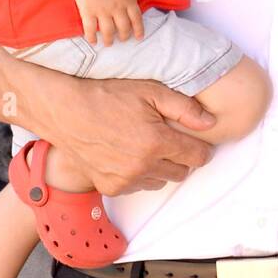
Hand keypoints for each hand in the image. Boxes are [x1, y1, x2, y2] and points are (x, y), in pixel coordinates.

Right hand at [29, 69, 216, 193]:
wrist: (66, 111)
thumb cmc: (107, 96)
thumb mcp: (150, 91)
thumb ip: (184, 108)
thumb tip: (210, 123)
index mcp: (157, 142)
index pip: (198, 157)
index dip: (200, 147)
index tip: (193, 139)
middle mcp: (143, 166)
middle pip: (182, 172)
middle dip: (180, 157)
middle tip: (167, 139)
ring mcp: (126, 179)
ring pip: (161, 181)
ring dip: (160, 167)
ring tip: (144, 145)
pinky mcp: (111, 187)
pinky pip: (138, 186)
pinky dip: (139, 174)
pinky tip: (127, 154)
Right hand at [71, 0, 145, 46]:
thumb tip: (132, 7)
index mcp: (128, 0)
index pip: (137, 19)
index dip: (139, 30)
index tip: (139, 37)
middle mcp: (117, 8)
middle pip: (124, 28)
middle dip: (124, 36)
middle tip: (122, 39)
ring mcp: (102, 11)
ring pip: (108, 32)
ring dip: (109, 40)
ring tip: (109, 43)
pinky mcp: (88, 12)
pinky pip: (91, 30)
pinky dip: (92, 37)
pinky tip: (93, 41)